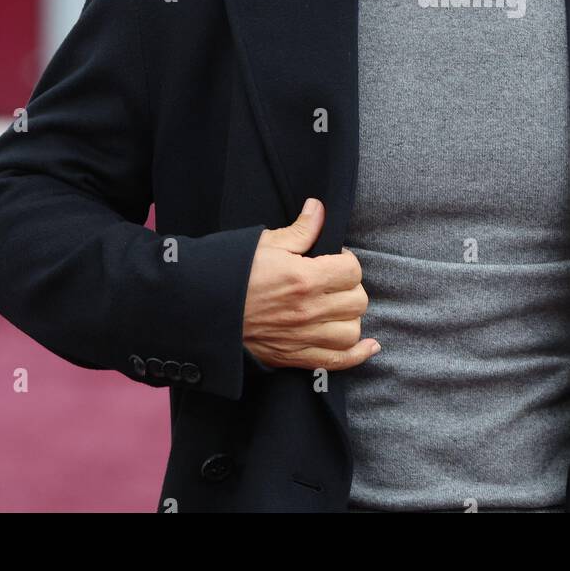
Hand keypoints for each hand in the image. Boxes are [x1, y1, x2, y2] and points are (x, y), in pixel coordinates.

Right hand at [242, 197, 378, 370]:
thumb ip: (301, 230)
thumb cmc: (232, 273)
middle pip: (357, 300)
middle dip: (349, 286)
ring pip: (351, 331)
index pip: (352, 270)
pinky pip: (338, 361)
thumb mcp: (265, 243)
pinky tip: (368, 345)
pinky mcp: (294, 357)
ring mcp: (302, 337)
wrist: (201, 310)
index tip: (332, 259)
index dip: (346, 260)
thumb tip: (320, 209)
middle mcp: (308, 310)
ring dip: (349, 317)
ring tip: (337, 306)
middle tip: (332, 281)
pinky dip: (357, 354)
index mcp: (304, 278)